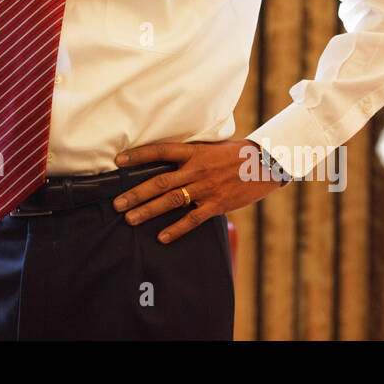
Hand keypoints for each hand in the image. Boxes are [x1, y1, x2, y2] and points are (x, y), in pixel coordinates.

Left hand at [111, 139, 285, 243]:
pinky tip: (162, 237)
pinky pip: (193, 219)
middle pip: (159, 182)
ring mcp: (206, 188)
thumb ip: (189, 155)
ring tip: (131, 218)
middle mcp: (196, 169)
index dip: (137, 156)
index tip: (118, 161)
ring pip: (171, 200)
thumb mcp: (211, 147)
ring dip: (148, 210)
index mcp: (193, 152)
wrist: (267, 162)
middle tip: (117, 203)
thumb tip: (166, 161)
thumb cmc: (237, 153)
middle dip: (135, 193)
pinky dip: (176, 228)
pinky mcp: (217, 204)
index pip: (159, 151)